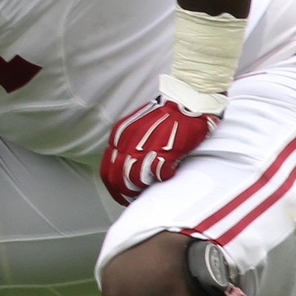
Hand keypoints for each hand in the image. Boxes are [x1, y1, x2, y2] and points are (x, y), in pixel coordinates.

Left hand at [99, 92, 223, 205]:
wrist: (189, 99)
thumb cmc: (167, 114)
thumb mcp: (138, 127)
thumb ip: (130, 144)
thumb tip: (126, 166)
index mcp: (119, 135)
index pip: (107, 169)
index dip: (113, 186)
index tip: (121, 193)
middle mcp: (128, 140)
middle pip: (116, 178)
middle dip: (125, 192)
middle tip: (134, 196)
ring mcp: (145, 146)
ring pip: (134, 178)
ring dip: (144, 185)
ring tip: (154, 181)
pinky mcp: (166, 150)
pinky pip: (159, 173)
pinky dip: (164, 176)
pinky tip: (170, 171)